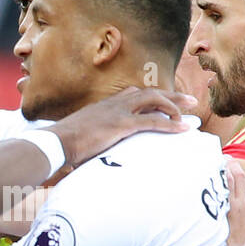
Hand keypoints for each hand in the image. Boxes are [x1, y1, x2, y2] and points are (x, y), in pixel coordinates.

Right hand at [48, 86, 195, 168]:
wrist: (55, 143)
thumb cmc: (64, 145)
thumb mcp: (83, 137)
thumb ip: (94, 139)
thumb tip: (94, 153)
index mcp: (105, 106)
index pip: (134, 93)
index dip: (152, 96)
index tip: (165, 100)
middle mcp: (114, 103)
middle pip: (149, 92)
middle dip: (172, 95)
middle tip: (189, 100)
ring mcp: (118, 112)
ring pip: (154, 100)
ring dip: (174, 106)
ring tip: (189, 115)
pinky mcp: (121, 124)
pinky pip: (152, 121)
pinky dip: (170, 124)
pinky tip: (182, 128)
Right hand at [223, 160, 244, 245]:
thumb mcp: (215, 227)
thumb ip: (217, 212)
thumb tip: (212, 207)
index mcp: (229, 205)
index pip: (229, 177)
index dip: (228, 166)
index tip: (225, 160)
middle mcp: (244, 204)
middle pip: (241, 179)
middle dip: (237, 171)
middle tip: (233, 166)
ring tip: (243, 211)